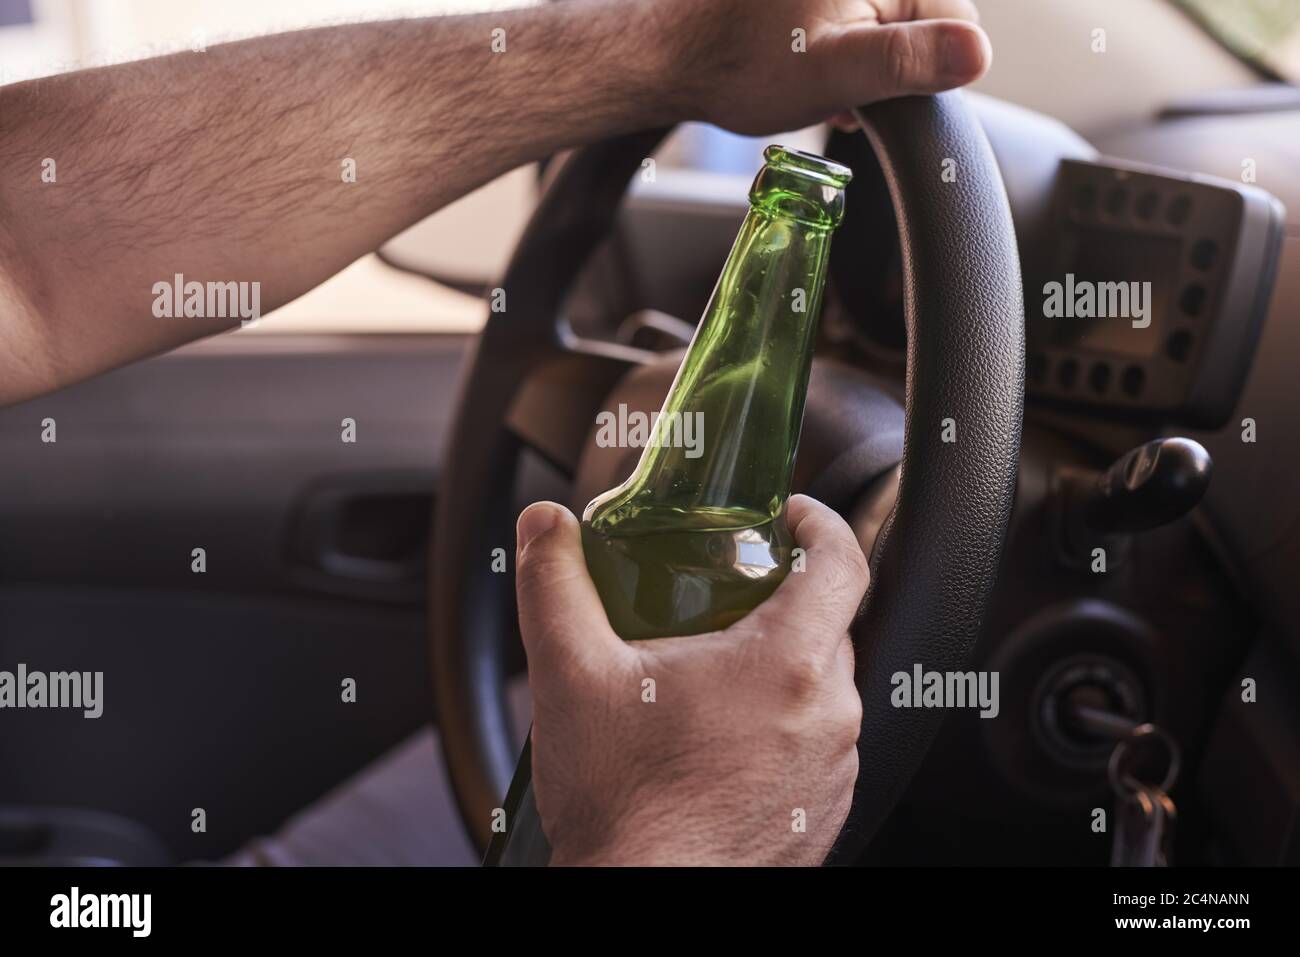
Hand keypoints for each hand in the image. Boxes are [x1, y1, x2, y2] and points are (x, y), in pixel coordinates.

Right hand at [513, 494, 868, 865]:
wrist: (644, 908)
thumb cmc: (623, 806)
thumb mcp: (570, 676)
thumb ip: (555, 584)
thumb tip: (545, 525)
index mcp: (785, 665)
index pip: (843, 563)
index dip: (821, 523)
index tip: (791, 514)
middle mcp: (829, 716)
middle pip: (827, 624)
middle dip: (779, 598)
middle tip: (718, 595)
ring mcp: (834, 770)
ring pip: (819, 687)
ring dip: (775, 669)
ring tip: (705, 676)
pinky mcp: (823, 813)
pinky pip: (815, 743)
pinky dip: (778, 726)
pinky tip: (717, 740)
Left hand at [661, 0, 991, 135]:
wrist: (669, 56)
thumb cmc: (735, 63)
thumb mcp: (831, 73)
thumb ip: (906, 62)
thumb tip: (976, 54)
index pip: (956, 13)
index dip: (924, 64)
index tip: (878, 88)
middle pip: (923, 15)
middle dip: (893, 61)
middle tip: (846, 90)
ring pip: (891, 20)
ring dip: (868, 59)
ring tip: (821, 80)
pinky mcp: (819, 1)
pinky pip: (861, 16)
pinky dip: (845, 46)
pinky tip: (816, 68)